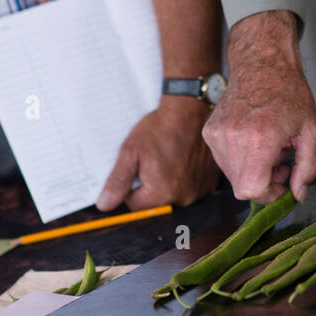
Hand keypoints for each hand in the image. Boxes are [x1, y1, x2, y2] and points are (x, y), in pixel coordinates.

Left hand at [96, 97, 220, 210]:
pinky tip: (182, 160)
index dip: (131, 187)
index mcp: (161, 194)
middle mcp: (183, 198)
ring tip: (168, 158)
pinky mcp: (209, 182)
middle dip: (151, 186)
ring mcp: (199, 191)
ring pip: (174, 196)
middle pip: (157, 202)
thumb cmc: (160, 128)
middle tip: (153, 160)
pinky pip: (191, 188)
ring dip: (169, 183)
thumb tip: (105, 205)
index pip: (136, 205)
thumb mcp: (131, 151)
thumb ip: (117, 181)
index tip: (137, 167)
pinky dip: (185, 178)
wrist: (190, 110)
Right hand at [203, 11, 315, 202]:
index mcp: (260, 138)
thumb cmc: (289, 92)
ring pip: (233, 176)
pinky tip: (255, 140)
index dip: (270, 195)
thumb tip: (298, 194)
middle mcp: (233, 138)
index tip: (283, 185)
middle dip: (264, 184)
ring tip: (270, 148)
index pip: (252, 190)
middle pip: (242, 188)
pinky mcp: (209, 131)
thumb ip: (308, 167)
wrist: (263, 63)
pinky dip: (240, 158)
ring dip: (252, 171)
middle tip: (282, 165)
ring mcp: (217, 134)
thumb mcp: (311, 131)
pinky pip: (224, 160)